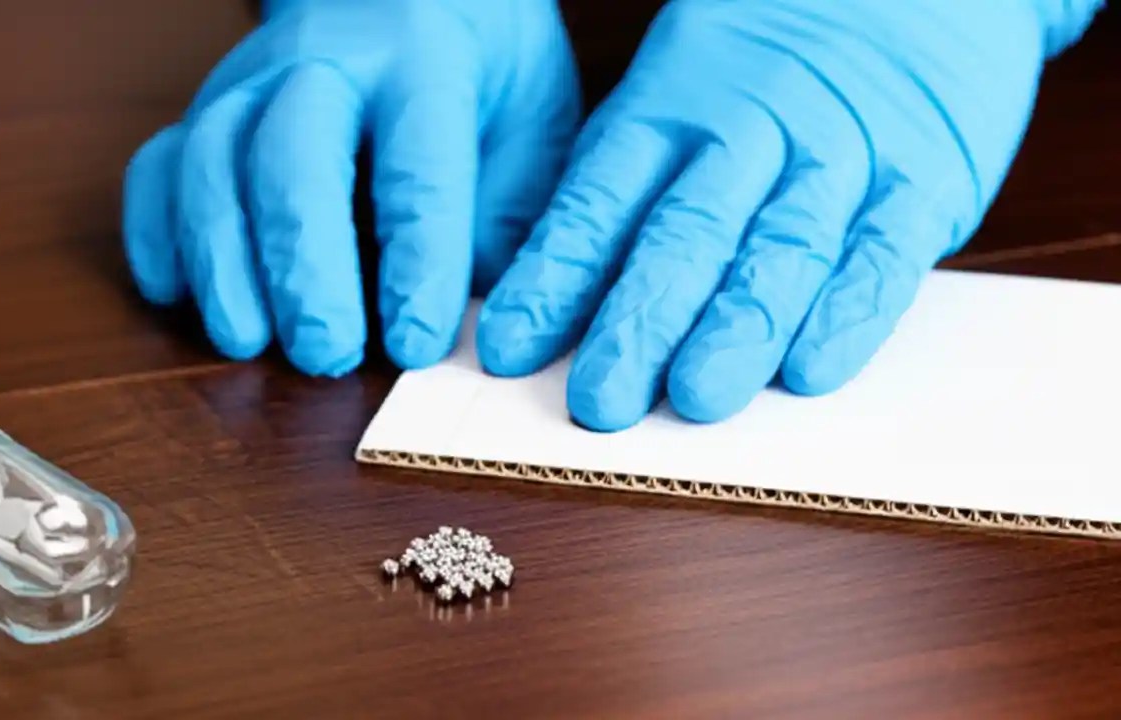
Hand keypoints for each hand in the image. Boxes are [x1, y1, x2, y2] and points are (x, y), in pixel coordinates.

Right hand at [124, 0, 578, 374]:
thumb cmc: (482, 68)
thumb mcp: (536, 118)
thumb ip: (513, 213)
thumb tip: (478, 320)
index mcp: (425, 59)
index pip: (416, 169)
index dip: (416, 264)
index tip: (418, 344)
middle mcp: (325, 61)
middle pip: (291, 157)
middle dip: (302, 266)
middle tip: (326, 354)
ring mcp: (251, 81)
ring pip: (209, 161)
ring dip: (221, 260)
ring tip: (246, 341)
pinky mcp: (206, 111)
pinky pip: (157, 166)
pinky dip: (156, 232)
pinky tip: (175, 292)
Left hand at [477, 0, 1104, 429]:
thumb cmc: (774, 55)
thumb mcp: (680, 90)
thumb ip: (625, 185)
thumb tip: (545, 294)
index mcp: (670, 109)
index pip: (600, 201)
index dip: (554, 277)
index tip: (510, 349)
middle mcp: (749, 131)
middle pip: (686, 233)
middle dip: (640, 321)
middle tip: (602, 398)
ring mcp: (839, 155)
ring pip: (781, 246)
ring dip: (736, 327)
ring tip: (696, 395)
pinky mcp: (924, 180)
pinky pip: (884, 251)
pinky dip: (849, 312)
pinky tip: (811, 369)